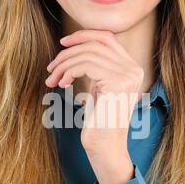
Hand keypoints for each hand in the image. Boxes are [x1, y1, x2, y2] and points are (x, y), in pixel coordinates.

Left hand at [44, 30, 144, 183]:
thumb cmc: (98, 122)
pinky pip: (86, 64)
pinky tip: (63, 84)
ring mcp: (128, 75)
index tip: (63, 44)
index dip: (83, 35)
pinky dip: (69, 71)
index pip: (107, 37)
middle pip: (95, 43)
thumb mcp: (98, 88)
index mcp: (132, 68)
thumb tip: (74, 45)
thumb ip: (96, 67)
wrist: (106, 148)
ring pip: (87, 53)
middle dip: (68, 53)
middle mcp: (134, 69)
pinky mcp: (118, 83)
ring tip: (53, 80)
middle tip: (51, 68)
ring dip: (64, 65)